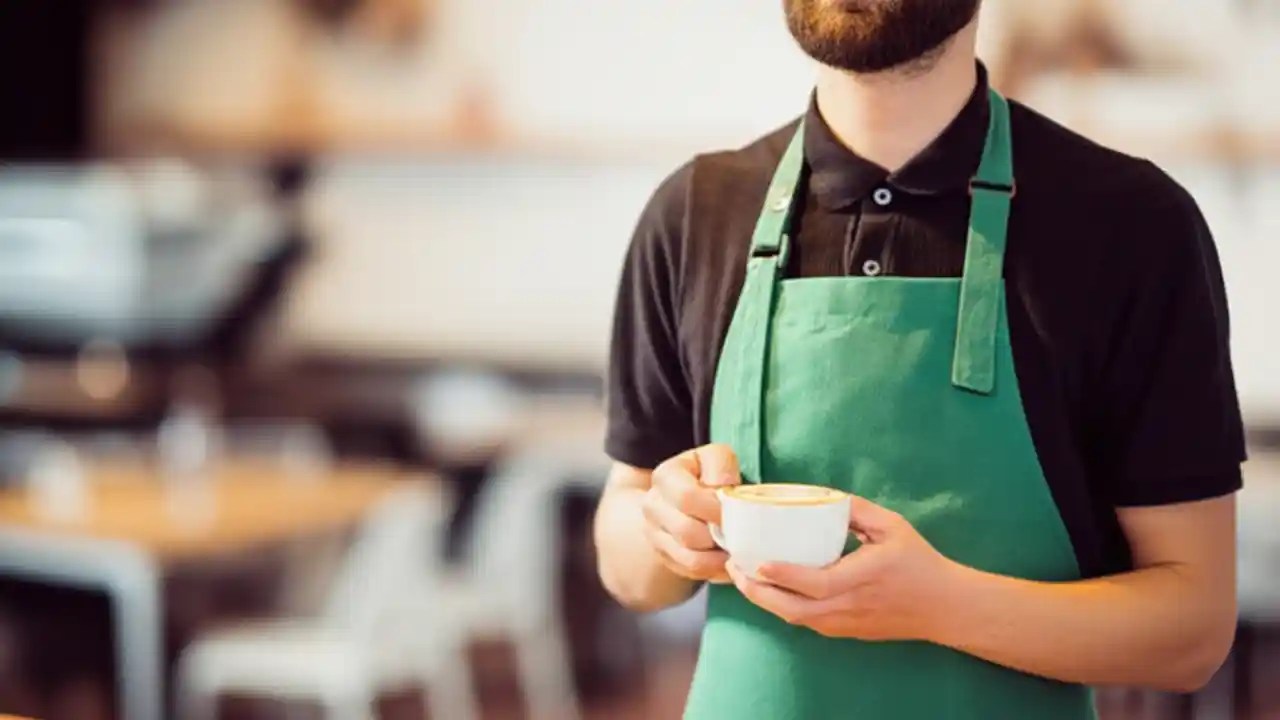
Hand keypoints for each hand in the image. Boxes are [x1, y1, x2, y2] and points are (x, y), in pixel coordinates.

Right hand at [642, 444, 740, 584]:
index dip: (715, 510)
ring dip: (719, 559)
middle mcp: (652, 506)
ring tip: (737, 550)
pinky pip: (691, 572)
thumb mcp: (716, 458)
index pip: (687, 497)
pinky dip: (714, 571)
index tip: (736, 513)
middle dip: (719, 536)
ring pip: (690, 559)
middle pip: (687, 533)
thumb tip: (724, 488)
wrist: (686, 494)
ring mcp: (654, 535)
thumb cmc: (708, 474)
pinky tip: (727, 560)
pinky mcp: (664, 556)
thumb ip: (721, 466)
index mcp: (665, 477)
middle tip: (741, 535)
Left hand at [726, 495, 959, 641]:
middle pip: (794, 610)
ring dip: (765, 600)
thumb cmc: (920, 563)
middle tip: (734, 567)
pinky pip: (806, 622)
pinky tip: (767, 590)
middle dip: (758, 591)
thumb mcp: (894, 526)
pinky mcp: (845, 632)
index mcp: (864, 577)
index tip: (757, 562)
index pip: (818, 584)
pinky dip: (782, 607)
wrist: (945, 608)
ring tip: (742, 576)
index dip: (784, 576)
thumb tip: (825, 497)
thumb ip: (859, 510)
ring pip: (795, 619)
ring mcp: (846, 623)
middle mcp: (851, 605)